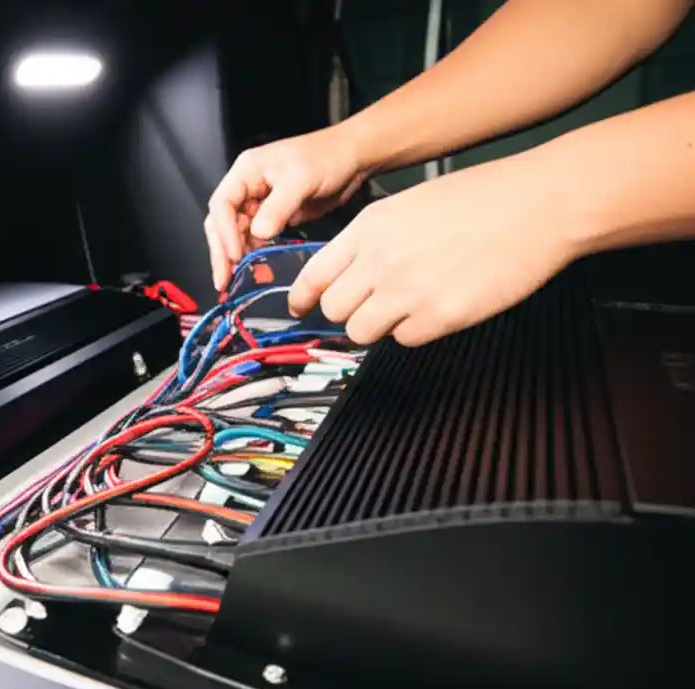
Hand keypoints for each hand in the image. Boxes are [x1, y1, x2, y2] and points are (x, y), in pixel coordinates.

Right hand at [205, 126, 367, 289]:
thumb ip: (278, 207)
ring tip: (233, 282)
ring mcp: (259, 202)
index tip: (235, 256)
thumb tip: (258, 234)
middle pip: (222, 222)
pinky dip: (253, 253)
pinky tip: (253, 271)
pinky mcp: (274, 215)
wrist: (352, 157)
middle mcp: (247, 187)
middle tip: (223, 281)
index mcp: (246, 171)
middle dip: (222, 251)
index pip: (222, 205)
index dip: (224, 232)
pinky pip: (255, 237)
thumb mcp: (301, 180)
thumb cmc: (326, 158)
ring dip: (235, 256)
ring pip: (237, 233)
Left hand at [286, 155, 579, 346]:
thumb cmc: (483, 199)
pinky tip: (438, 306)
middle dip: (347, 312)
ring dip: (379, 326)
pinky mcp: (440, 316)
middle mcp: (380, 259)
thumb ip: (373, 240)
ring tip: (407, 307)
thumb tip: (350, 272)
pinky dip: (416, 331)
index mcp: (370, 228)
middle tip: (369, 307)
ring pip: (361, 331)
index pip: (314, 274)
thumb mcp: (410, 205)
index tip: (299, 309)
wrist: (538, 203)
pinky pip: (404, 340)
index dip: (302, 298)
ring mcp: (408, 290)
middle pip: (333, 309)